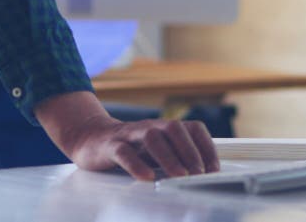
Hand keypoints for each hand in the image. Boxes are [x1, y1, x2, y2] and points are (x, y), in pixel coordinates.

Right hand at [67, 114, 218, 180]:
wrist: (91, 138)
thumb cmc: (130, 148)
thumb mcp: (157, 152)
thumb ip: (176, 159)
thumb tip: (203, 177)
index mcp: (165, 128)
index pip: (193, 129)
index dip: (206, 147)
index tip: (214, 169)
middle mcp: (150, 127)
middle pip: (174, 129)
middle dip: (190, 151)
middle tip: (199, 175)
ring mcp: (130, 135)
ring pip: (151, 137)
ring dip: (169, 157)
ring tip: (179, 177)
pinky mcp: (111, 146)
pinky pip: (124, 152)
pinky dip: (136, 164)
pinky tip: (146, 178)